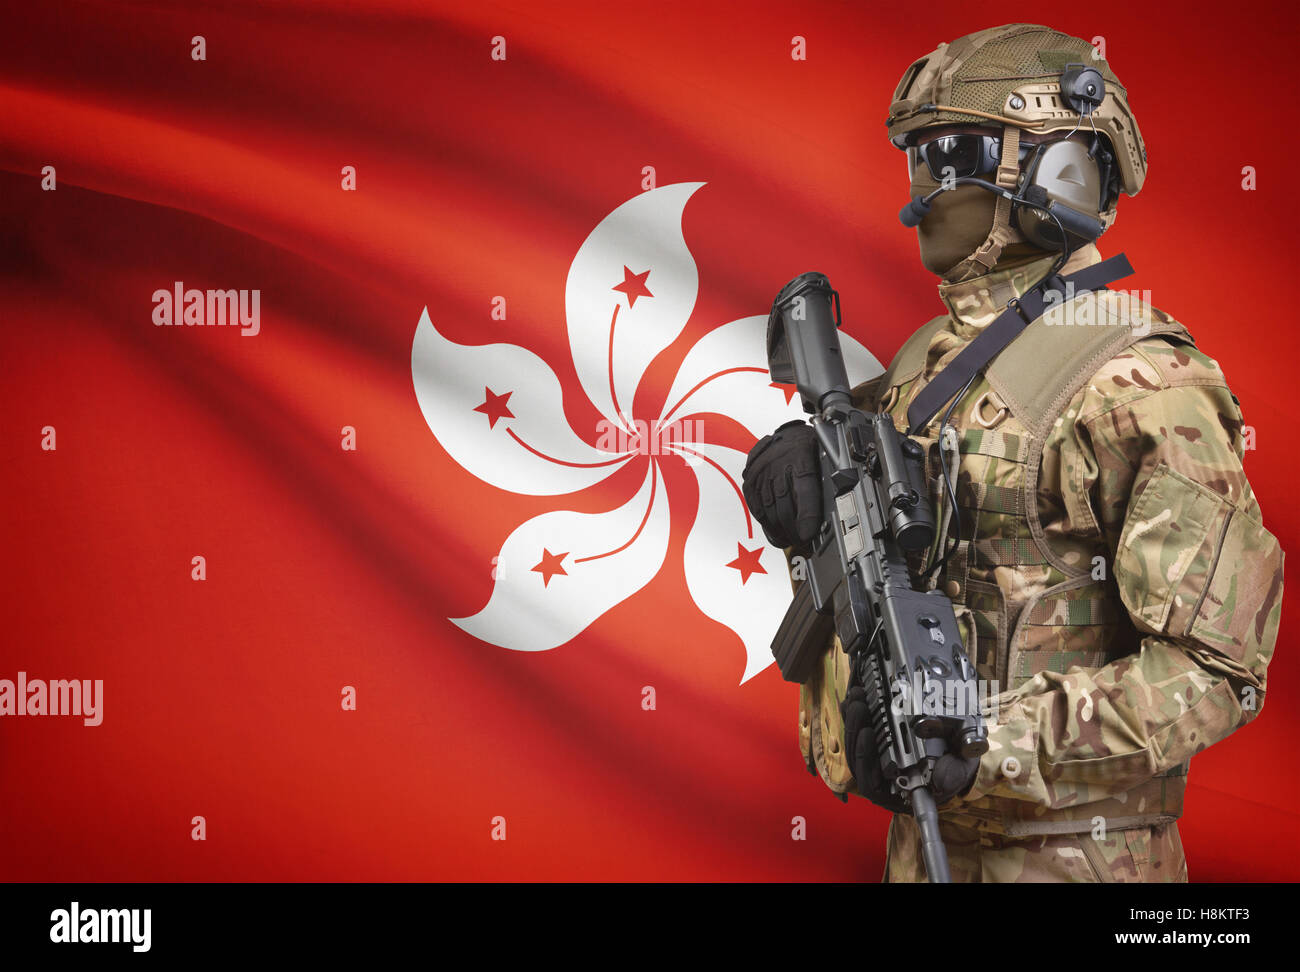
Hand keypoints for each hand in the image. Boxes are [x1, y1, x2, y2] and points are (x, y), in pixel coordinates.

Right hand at [741, 420, 822, 552]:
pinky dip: (765, 522)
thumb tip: (836, 510)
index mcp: (802, 454)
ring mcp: (761, 471)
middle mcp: (778, 462)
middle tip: (802, 541)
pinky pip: (755, 506)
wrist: (786, 433)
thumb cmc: (808, 446)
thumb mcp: (824, 457)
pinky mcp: (750, 479)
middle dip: (793, 529)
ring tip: (790, 540)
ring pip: (768, 508)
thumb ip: (826, 482)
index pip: (804, 489)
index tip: (808, 534)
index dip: (806, 516)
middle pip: (784, 504)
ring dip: (779, 529)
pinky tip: (774, 532)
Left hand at [840, 686, 978, 812]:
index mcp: (902, 789)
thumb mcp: (964, 765)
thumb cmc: (957, 762)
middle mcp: (886, 779)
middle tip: (860, 707)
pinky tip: (852, 699)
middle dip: (856, 729)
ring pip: (854, 744)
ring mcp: (877, 760)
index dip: (864, 761)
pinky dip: (851, 715)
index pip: (873, 785)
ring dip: (853, 719)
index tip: (867, 734)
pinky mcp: (874, 743)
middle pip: (858, 758)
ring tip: (857, 698)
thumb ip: (955, 772)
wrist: (959, 750)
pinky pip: (855, 732)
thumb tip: (940, 781)